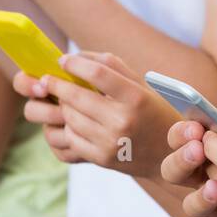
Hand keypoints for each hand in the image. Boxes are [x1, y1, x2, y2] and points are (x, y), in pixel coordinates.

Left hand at [14, 51, 180, 179]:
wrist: (169, 156)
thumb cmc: (153, 113)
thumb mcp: (142, 86)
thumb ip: (112, 67)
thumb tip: (77, 57)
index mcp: (136, 97)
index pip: (98, 74)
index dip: (75, 64)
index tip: (63, 60)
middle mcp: (123, 120)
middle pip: (77, 96)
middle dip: (56, 85)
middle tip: (47, 79)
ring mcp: (111, 142)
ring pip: (70, 117)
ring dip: (62, 105)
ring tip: (63, 99)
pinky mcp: (102, 158)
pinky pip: (72, 137)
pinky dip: (67, 126)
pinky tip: (71, 120)